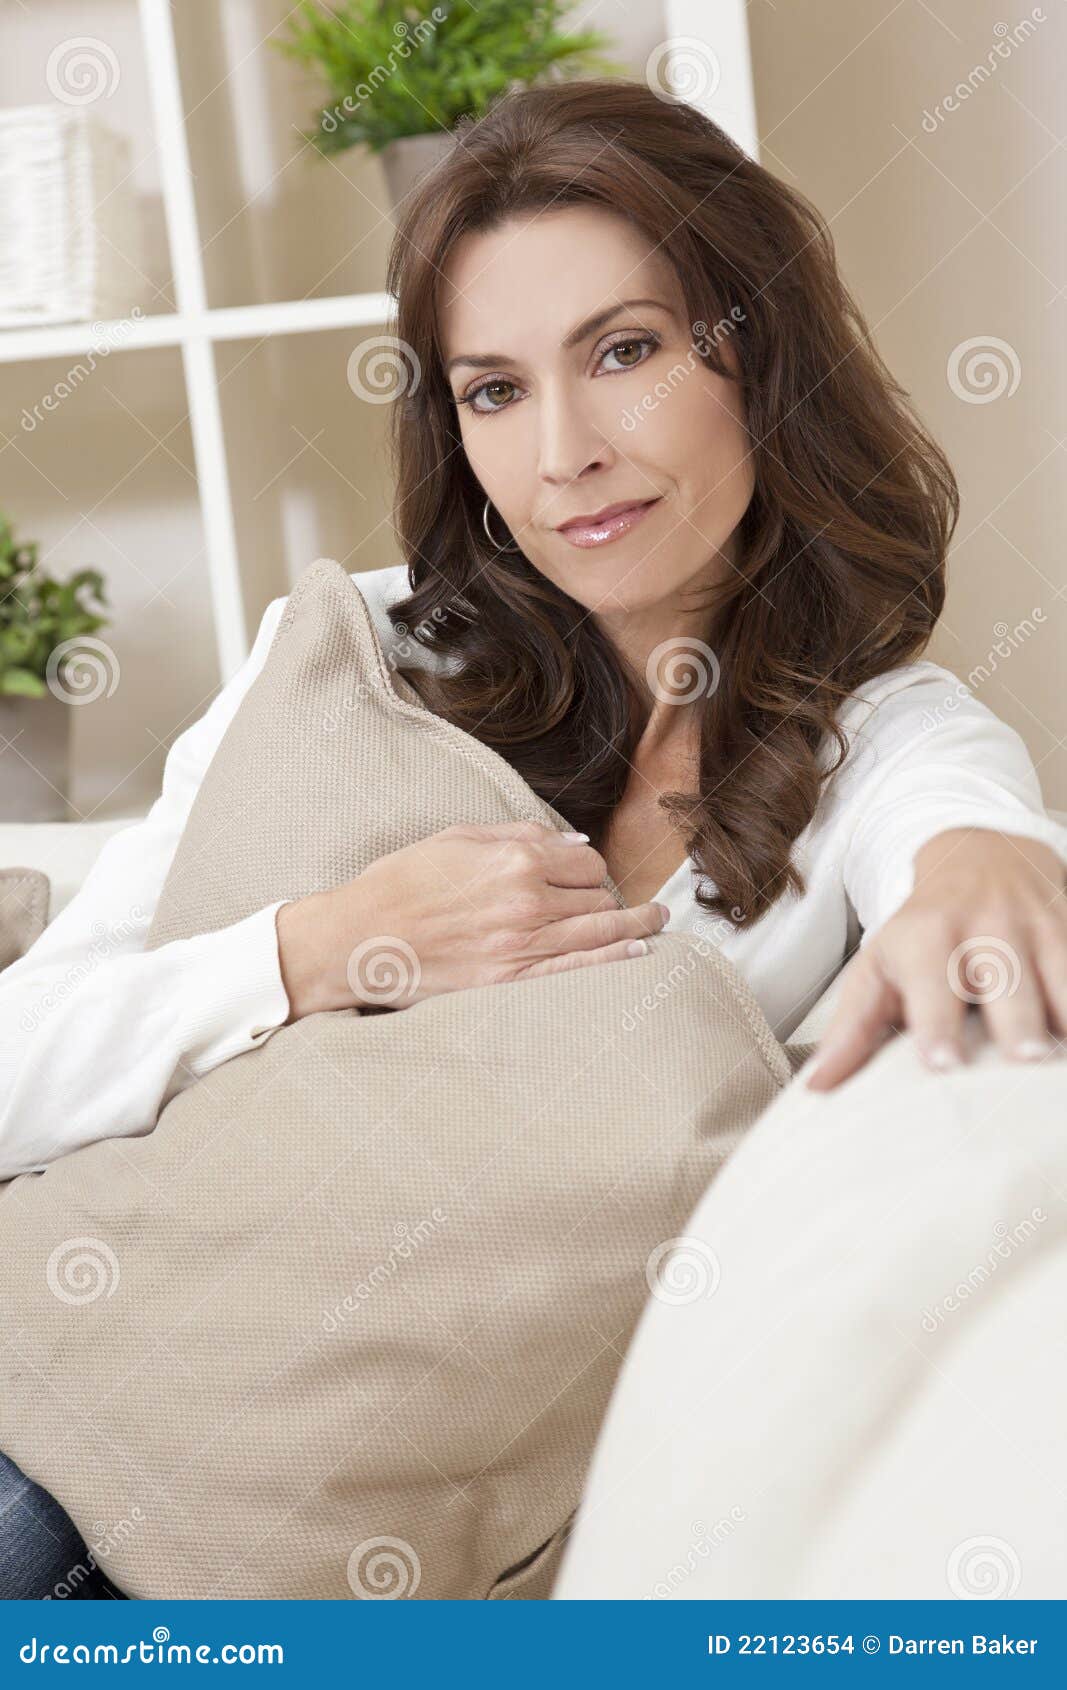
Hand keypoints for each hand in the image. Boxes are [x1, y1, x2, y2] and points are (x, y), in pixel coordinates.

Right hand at [276, 819, 669, 1018]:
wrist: (358, 938)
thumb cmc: (400, 883)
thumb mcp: (457, 838)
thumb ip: (520, 835)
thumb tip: (575, 843)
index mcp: (515, 860)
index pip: (586, 863)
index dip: (592, 868)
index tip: (588, 874)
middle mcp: (527, 902)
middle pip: (598, 896)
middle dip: (608, 896)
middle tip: (617, 901)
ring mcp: (522, 946)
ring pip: (600, 932)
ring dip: (635, 926)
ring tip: (656, 923)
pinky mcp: (511, 982)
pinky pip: (578, 970)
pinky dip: (614, 959)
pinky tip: (637, 952)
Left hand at [804, 828, 1066, 1089]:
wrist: (978, 855)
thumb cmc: (921, 933)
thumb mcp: (877, 967)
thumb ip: (851, 1029)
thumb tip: (816, 1088)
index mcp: (926, 936)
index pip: (932, 982)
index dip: (937, 1023)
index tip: (943, 1064)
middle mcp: (985, 926)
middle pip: (1007, 981)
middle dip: (1018, 1022)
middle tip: (1025, 1060)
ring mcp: (1037, 926)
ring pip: (1062, 973)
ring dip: (1066, 1014)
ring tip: (1061, 1058)